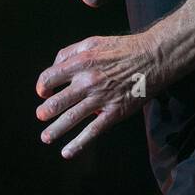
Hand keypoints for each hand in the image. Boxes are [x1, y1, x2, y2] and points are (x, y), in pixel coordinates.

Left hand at [35, 32, 162, 158]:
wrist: (153, 58)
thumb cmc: (122, 49)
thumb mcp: (92, 42)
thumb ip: (70, 53)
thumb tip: (54, 67)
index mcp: (81, 63)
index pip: (49, 78)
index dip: (42, 87)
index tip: (44, 93)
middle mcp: (88, 82)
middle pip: (56, 101)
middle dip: (45, 112)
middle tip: (41, 116)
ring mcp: (101, 99)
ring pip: (71, 118)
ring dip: (55, 130)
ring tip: (46, 137)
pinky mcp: (114, 112)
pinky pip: (93, 131)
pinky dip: (78, 144)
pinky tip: (67, 152)